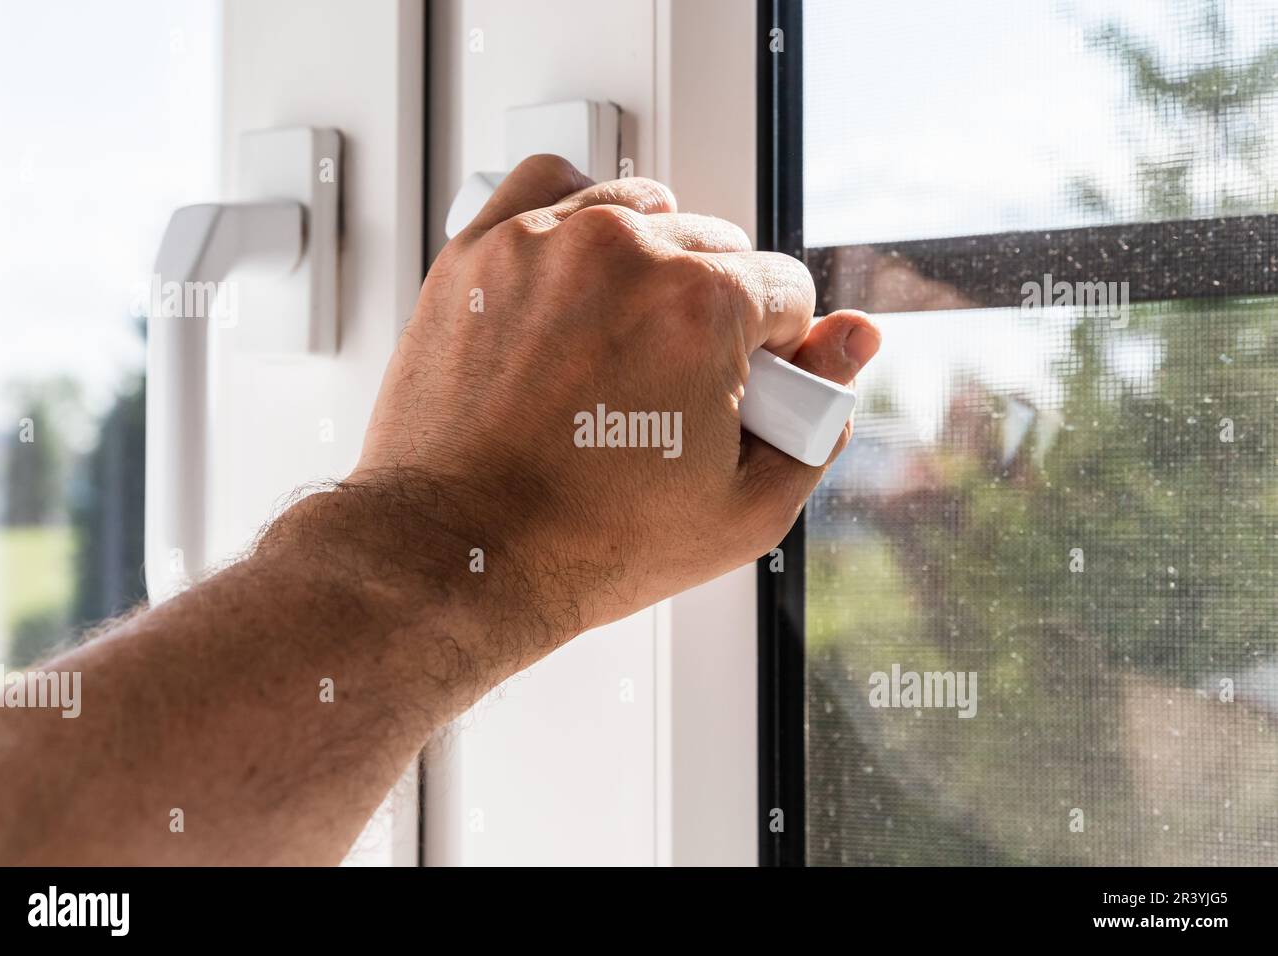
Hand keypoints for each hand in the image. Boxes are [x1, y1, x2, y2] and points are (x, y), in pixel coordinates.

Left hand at [350, 155, 879, 658]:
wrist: (459, 554)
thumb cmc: (587, 543)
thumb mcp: (746, 509)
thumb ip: (823, 415)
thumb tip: (854, 341)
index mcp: (703, 304)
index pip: (786, 289)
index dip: (775, 350)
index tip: (733, 391)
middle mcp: (625, 252)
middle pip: (717, 248)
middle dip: (713, 311)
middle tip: (670, 387)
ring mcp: (545, 242)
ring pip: (642, 211)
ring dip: (650, 260)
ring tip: (620, 339)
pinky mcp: (481, 250)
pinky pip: (550, 184)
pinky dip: (573, 216)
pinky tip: (576, 274)